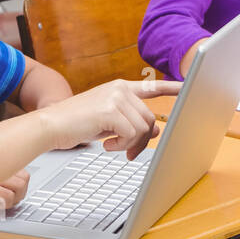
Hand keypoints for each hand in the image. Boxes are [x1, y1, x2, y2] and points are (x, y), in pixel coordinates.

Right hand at [0, 170, 29, 211]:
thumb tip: (12, 185)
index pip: (22, 170)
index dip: (21, 185)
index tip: (14, 192)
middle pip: (25, 178)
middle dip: (20, 193)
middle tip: (8, 199)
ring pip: (20, 186)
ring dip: (14, 199)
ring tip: (2, 202)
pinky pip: (8, 197)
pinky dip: (5, 204)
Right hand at [39, 79, 182, 159]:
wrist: (50, 125)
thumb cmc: (76, 123)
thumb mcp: (108, 122)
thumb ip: (131, 121)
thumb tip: (157, 130)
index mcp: (119, 88)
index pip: (152, 86)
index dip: (172, 88)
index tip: (189, 87)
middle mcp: (120, 89)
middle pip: (150, 118)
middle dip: (143, 140)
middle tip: (127, 151)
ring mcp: (115, 97)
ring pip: (143, 127)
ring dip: (131, 143)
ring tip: (112, 145)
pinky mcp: (110, 110)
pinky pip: (132, 134)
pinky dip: (121, 145)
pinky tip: (106, 145)